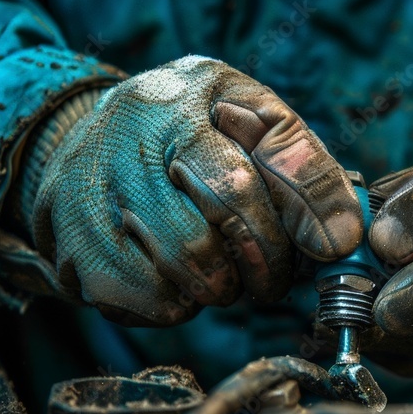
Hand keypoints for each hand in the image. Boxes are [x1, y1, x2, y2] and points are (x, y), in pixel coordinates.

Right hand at [28, 56, 361, 325]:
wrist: (87, 131)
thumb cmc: (190, 124)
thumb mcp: (250, 112)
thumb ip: (301, 161)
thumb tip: (343, 236)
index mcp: (170, 108)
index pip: (233, 185)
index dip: (288, 227)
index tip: (331, 247)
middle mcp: (115, 155)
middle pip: (196, 247)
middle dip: (256, 270)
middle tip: (272, 273)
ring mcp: (82, 208)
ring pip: (166, 285)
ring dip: (216, 290)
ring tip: (224, 267)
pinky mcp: (69, 253)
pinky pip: (136, 305)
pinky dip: (175, 304)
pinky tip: (181, 276)